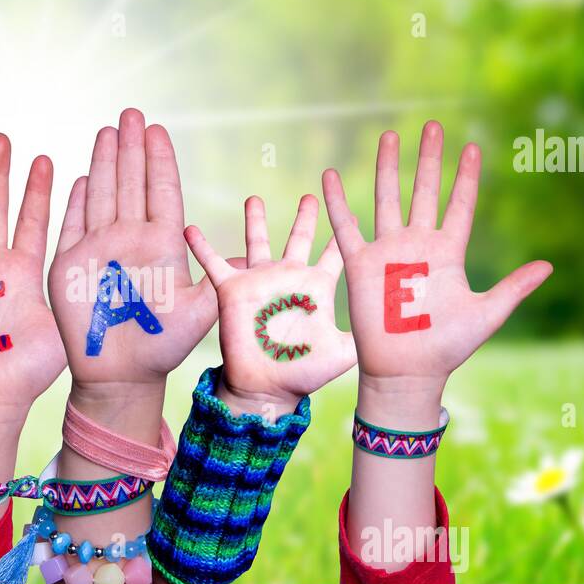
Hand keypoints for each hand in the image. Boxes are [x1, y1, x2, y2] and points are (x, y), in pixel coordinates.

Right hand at [47, 109, 216, 387]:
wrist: (120, 374)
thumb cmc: (162, 346)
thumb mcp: (198, 312)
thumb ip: (219, 281)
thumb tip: (251, 259)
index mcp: (162, 244)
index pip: (161, 191)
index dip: (158, 160)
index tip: (157, 130)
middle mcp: (131, 238)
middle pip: (130, 182)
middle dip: (131, 147)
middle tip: (132, 112)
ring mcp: (100, 248)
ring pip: (103, 194)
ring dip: (104, 162)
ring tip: (108, 130)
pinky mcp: (71, 264)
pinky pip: (72, 223)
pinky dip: (76, 200)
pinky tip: (80, 175)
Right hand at [185, 194, 355, 413]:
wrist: (267, 387)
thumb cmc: (305, 372)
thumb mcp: (344, 352)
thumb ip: (365, 331)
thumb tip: (393, 321)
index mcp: (318, 287)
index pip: (335, 252)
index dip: (343, 233)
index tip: (353, 212)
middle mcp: (290, 277)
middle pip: (299, 237)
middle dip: (305, 216)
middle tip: (310, 195)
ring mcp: (261, 281)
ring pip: (258, 241)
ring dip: (255, 220)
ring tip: (254, 198)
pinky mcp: (233, 290)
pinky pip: (215, 262)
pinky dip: (202, 245)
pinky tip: (190, 227)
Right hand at [324, 121, 551, 420]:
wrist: (407, 372)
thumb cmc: (447, 348)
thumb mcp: (487, 314)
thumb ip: (514, 287)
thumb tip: (550, 266)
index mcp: (448, 253)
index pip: (459, 205)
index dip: (466, 178)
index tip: (472, 148)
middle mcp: (418, 246)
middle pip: (424, 191)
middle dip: (428, 159)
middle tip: (433, 126)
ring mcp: (388, 252)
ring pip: (386, 199)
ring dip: (387, 167)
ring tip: (390, 135)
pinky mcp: (360, 264)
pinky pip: (347, 226)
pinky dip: (338, 201)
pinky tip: (329, 175)